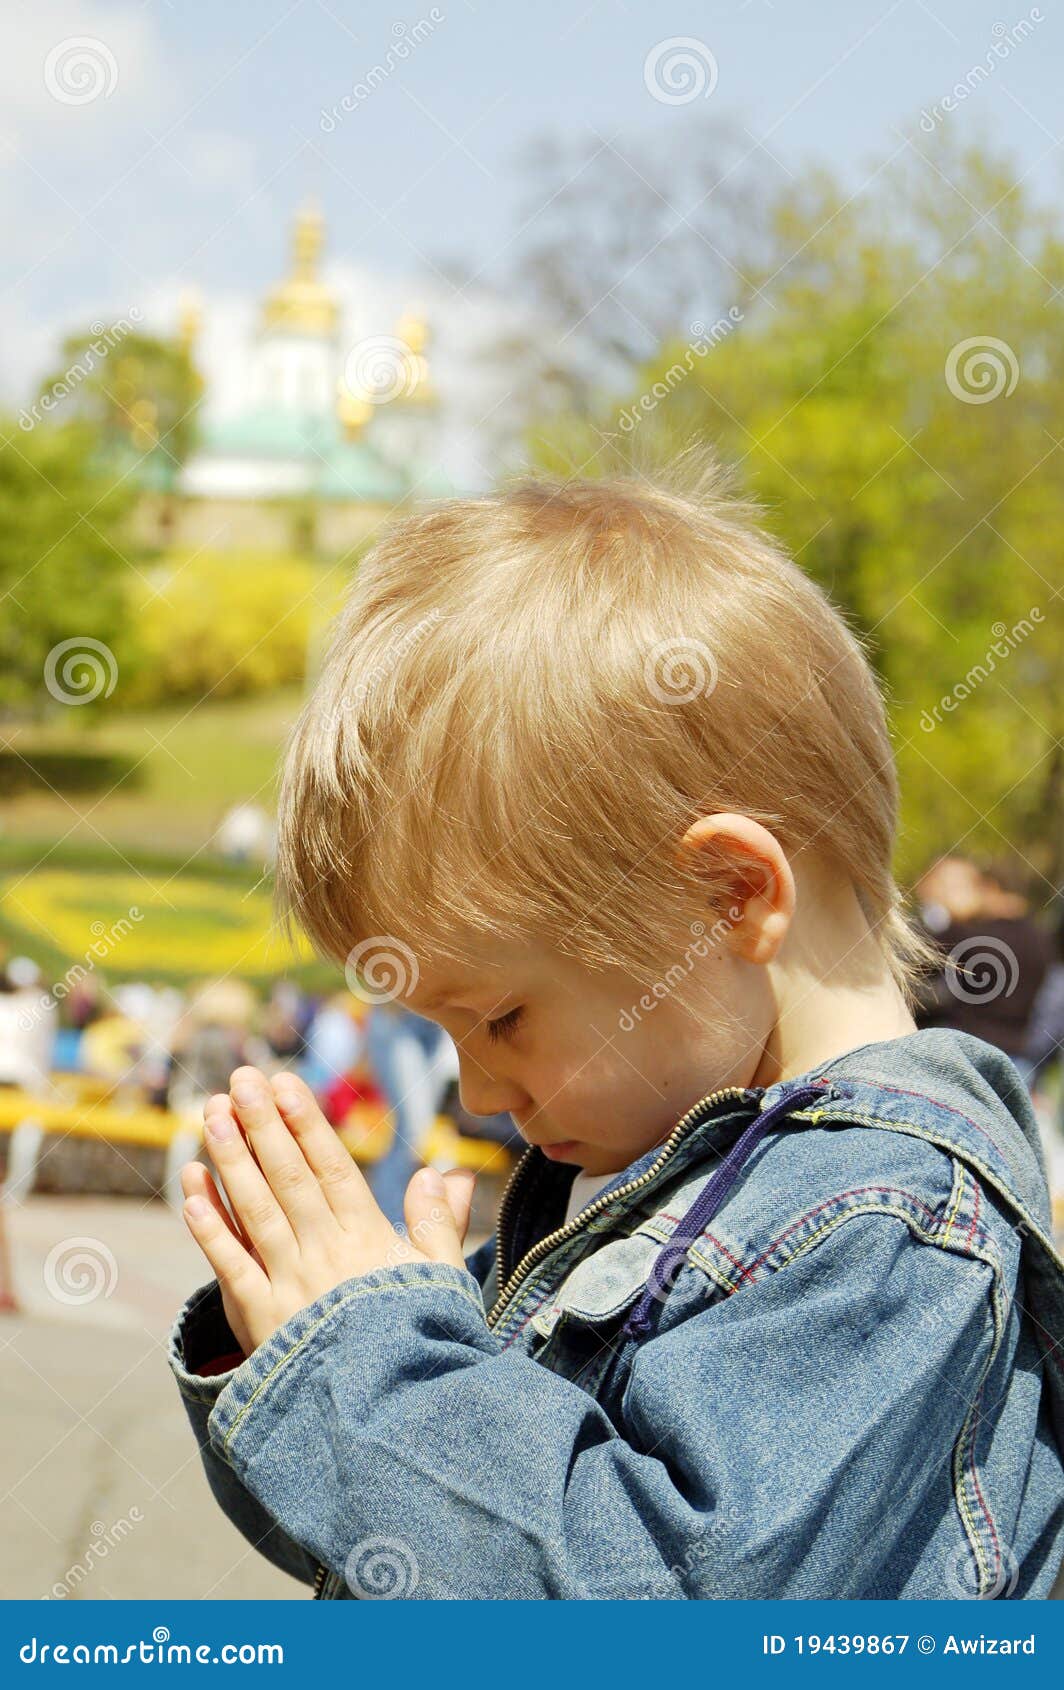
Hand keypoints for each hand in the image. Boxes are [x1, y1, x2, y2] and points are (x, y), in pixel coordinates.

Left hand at [179, 1067, 477, 1356]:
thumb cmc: (417, 1341)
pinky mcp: (262, 1320)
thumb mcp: (440, 1282)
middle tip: (240, 1079)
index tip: (286, 1084)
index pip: (331, 1168)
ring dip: (231, 1160)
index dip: (306, 1124)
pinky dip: (209, 1229)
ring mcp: (289, 1284)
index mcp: (368, 1240)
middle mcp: (324, 1253)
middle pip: (288, 1178)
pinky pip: (230, 1266)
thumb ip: (438, 1224)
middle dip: (262, 1125)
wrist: (388, 1414)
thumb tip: (444, 1172)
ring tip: (211, 1115)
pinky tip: (191, 1192)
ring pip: (255, 1211)